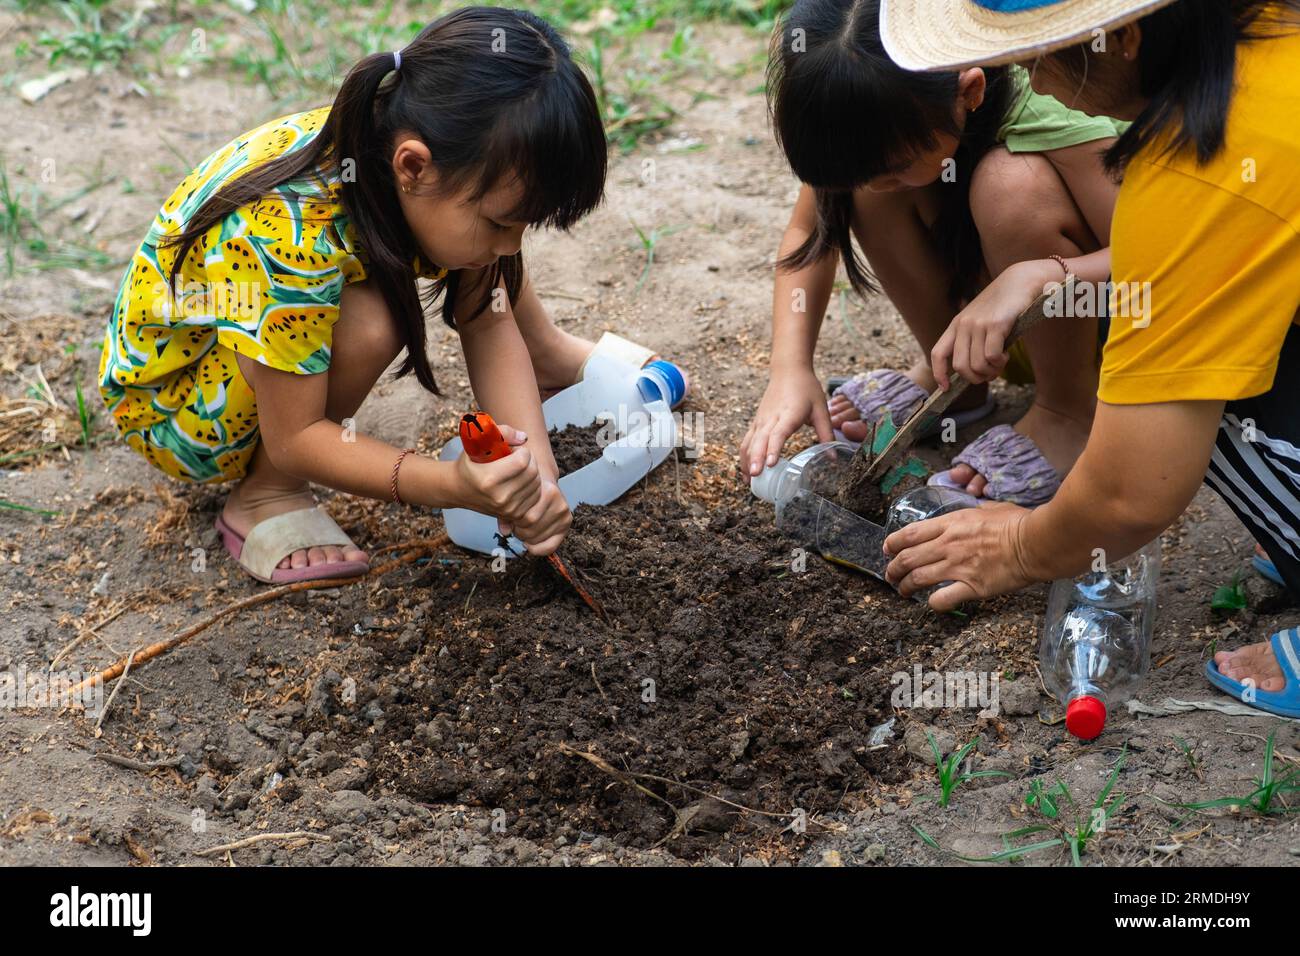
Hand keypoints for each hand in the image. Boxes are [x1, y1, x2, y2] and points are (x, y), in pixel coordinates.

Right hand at [453, 423, 541, 526]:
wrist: (458, 490)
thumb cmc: (470, 463)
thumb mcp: (477, 442)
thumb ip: (502, 433)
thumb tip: (524, 438)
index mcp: (489, 479)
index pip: (523, 461)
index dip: (522, 450)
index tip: (513, 450)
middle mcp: (500, 497)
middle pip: (532, 472)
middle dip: (529, 460)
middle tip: (517, 457)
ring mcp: (508, 508)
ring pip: (537, 484)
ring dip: (532, 472)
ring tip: (517, 469)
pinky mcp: (515, 515)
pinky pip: (537, 496)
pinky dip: (533, 485)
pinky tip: (521, 480)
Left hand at [511, 478, 571, 555]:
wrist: (542, 477)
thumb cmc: (525, 488)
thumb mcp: (513, 496)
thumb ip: (505, 513)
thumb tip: (505, 532)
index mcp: (548, 493)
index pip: (527, 519)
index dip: (514, 524)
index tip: (511, 519)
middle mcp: (559, 503)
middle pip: (532, 529)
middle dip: (519, 531)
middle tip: (515, 526)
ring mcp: (564, 513)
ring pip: (538, 538)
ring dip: (527, 539)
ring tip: (523, 529)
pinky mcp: (566, 522)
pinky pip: (550, 546)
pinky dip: (538, 548)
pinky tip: (530, 544)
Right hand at [740, 367, 834, 476]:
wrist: (788, 369)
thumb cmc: (806, 388)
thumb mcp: (821, 409)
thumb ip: (826, 434)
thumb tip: (832, 458)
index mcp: (788, 414)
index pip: (777, 433)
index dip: (773, 449)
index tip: (770, 464)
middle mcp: (771, 418)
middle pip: (759, 440)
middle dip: (755, 459)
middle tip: (755, 477)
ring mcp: (761, 420)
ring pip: (749, 442)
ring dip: (747, 460)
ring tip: (749, 479)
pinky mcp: (757, 422)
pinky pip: (747, 440)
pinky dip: (745, 455)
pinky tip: (747, 470)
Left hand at [883, 502, 1035, 610]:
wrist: (1037, 543)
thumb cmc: (1019, 523)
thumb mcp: (990, 508)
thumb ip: (975, 510)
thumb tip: (975, 508)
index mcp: (951, 524)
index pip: (910, 533)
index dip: (893, 543)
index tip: (887, 550)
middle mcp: (949, 545)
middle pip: (907, 558)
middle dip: (893, 569)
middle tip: (890, 575)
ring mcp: (958, 567)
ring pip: (917, 579)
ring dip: (904, 586)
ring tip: (902, 591)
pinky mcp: (972, 587)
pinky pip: (943, 599)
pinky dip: (932, 604)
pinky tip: (932, 604)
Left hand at [931, 259, 1059, 388]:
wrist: (1020, 281)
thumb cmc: (1003, 306)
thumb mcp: (980, 321)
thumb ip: (973, 341)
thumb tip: (974, 370)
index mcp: (956, 325)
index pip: (938, 353)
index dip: (939, 373)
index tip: (945, 388)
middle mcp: (963, 325)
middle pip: (961, 366)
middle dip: (976, 378)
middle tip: (990, 375)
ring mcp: (978, 324)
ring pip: (977, 365)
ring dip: (991, 372)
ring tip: (1000, 363)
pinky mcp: (995, 325)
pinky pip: (991, 357)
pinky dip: (1000, 363)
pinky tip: (1006, 355)